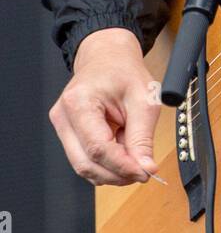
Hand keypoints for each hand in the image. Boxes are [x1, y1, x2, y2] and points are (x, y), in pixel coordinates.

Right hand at [48, 28, 161, 185]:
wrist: (107, 58)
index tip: (145, 173)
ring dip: (112, 170)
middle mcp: (63, 116)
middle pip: (86, 164)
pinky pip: (85, 160)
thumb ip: (143, 138)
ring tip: (132, 151)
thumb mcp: (144, 100)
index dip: (122, 166)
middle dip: (117, 174)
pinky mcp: (67, 134)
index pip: (97, 148)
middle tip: (143, 171)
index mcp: (79, 102)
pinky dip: (106, 163)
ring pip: (84, 167)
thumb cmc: (124, 72)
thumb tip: (145, 168)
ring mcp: (62, 126)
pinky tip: (121, 149)